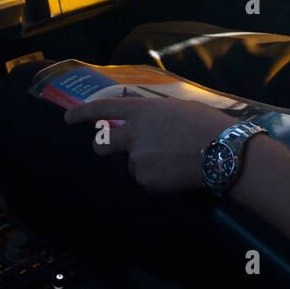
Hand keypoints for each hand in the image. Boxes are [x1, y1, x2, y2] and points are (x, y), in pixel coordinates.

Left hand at [64, 95, 229, 193]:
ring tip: (175, 159)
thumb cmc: (206, 125)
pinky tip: (176, 172)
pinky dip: (157, 179)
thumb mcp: (177, 108)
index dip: (83, 113)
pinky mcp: (146, 179)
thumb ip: (155, 116)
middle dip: (101, 148)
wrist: (221, 151)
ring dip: (147, 165)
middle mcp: (133, 133)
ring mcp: (137, 158)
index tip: (68, 117)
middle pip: (102, 144)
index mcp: (142, 110)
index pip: (103, 108)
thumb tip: (150, 125)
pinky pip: (146, 180)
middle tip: (108, 150)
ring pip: (133, 164)